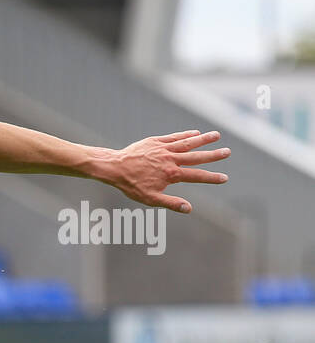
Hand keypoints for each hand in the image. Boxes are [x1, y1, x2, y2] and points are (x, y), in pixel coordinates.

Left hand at [106, 130, 229, 213]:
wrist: (114, 167)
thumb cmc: (131, 185)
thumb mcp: (150, 198)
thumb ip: (170, 203)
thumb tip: (188, 209)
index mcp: (171, 174)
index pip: (197, 176)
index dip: (212, 178)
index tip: (225, 178)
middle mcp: (170, 160)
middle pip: (196, 157)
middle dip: (213, 155)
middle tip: (228, 152)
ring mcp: (163, 149)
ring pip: (187, 143)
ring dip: (203, 139)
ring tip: (217, 135)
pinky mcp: (155, 141)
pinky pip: (174, 137)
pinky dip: (185, 135)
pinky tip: (195, 133)